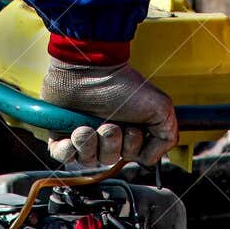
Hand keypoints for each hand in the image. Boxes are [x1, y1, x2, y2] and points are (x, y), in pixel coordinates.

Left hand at [41, 61, 177, 166]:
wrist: (89, 67)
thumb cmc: (122, 83)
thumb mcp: (160, 107)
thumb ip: (168, 136)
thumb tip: (150, 158)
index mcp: (127, 134)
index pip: (131, 159)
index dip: (132, 148)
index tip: (132, 129)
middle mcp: (105, 137)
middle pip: (109, 161)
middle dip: (111, 143)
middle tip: (109, 124)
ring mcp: (83, 137)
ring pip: (87, 160)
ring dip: (90, 143)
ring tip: (89, 124)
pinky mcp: (61, 135)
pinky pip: (64, 157)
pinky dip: (69, 149)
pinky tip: (75, 132)